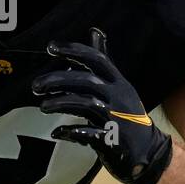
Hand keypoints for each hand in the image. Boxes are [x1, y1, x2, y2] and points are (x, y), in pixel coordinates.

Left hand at [33, 27, 172, 183]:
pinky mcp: (112, 140)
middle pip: (87, 81)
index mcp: (119, 82)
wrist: (149, 152)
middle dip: (58, 80)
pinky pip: (88, 133)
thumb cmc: (127, 116)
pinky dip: (70, 132)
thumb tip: (94, 31)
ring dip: (60, 103)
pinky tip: (57, 132)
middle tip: (36, 86)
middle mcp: (119, 97)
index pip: (97, 59)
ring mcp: (117, 118)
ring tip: (43, 106)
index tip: (50, 47)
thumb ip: (103, 64)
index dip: (74, 51)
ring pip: (86, 104)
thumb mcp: (118, 86)